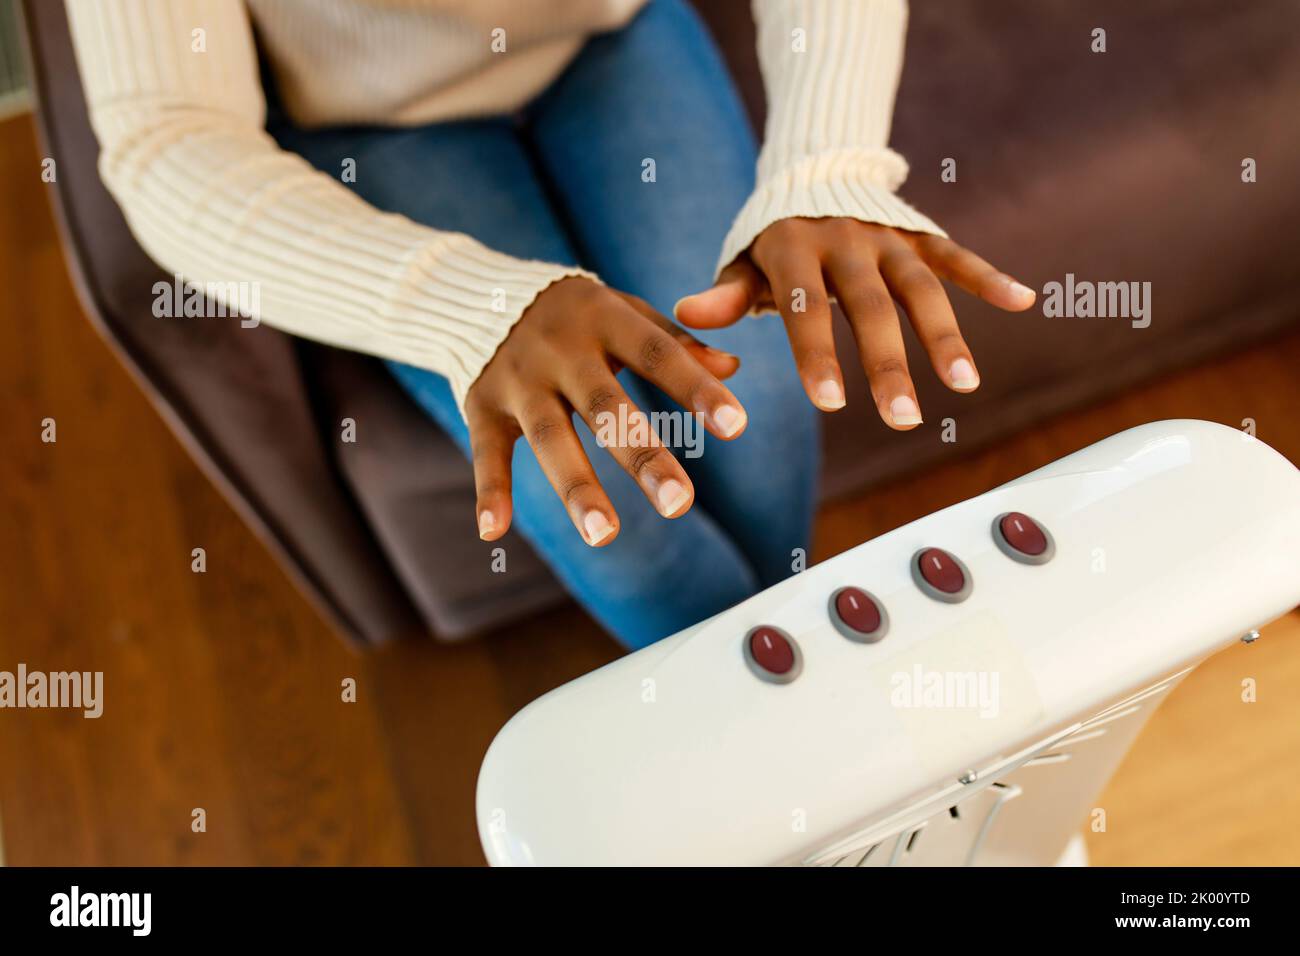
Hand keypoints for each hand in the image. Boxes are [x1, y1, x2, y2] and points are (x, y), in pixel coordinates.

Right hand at [465, 277, 746, 545]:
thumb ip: (675, 342)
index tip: (736, 427)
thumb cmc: (577, 314)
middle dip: (642, 456)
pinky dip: (489, 489)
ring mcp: (517, 378)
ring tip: (604, 536)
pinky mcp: (480, 404)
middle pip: (605, 407)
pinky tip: (494, 531)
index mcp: (604, 317)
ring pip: (549, 437)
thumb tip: (732, 368)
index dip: (695, 388)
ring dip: (575, 487)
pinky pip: (486, 450)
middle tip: (680, 504)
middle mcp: (559, 348)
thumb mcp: (625, 312)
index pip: (657, 354)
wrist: (481, 293)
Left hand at [675, 218, 1035, 428]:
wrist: (814, 172)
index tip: (831, 404)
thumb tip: (684, 313)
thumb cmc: (772, 239)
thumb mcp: (744, 260)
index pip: (804, 307)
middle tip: (903, 420)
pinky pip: (957, 255)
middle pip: (871, 306)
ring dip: (945, 334)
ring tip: (964, 385)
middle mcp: (845, 241)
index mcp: (794, 250)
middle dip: (888, 362)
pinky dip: (989, 275)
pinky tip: (1024, 300)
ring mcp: (888, 236)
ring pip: (921, 287)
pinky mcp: (919, 234)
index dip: (817, 353)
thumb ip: (725, 293)